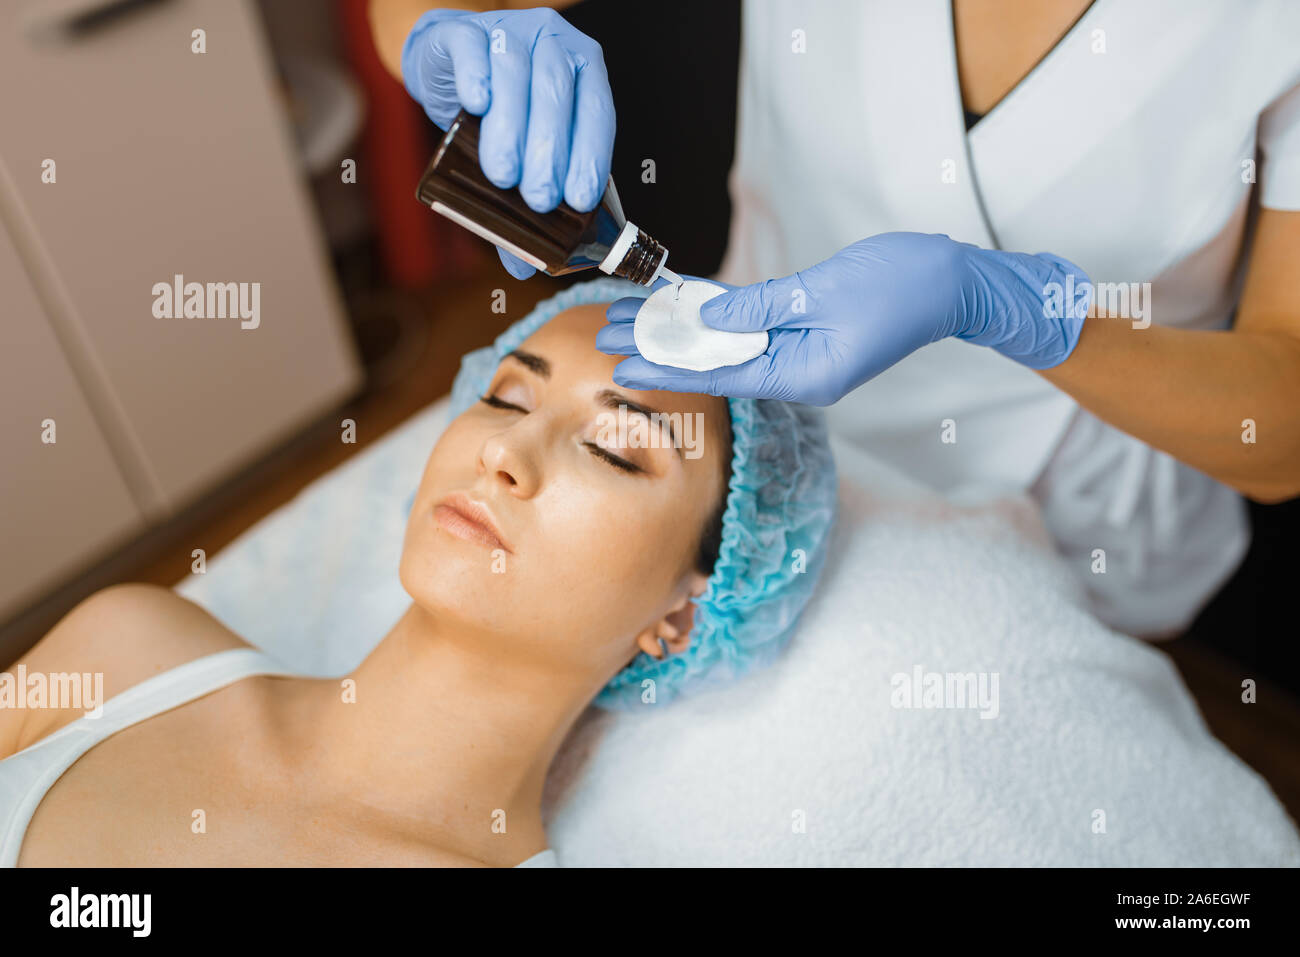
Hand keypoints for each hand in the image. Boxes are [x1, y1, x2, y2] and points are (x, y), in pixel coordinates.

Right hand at [401, 7, 615, 278]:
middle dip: (549, 152)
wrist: (448, 62)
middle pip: (556, 95)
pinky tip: (477, 106)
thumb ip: (524, 204)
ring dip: (512, 129)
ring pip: (517, 75)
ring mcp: (509, 31)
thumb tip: (525, 269)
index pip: (597, 112)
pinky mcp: (464, 30)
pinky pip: (474, 50)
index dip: (590, 156)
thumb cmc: (495, 111)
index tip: (578, 200)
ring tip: (503, 176)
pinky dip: (477, 78)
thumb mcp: (519, 154)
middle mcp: (552, 44)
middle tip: (538, 198)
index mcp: (582, 72)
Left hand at [597, 233, 1091, 404]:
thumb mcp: (824, 294)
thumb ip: (761, 309)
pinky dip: (716, 316)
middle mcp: (795, 369)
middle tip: (606, 336)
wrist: (951, 283)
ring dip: (680, 331)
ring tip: (630, 320)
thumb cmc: (901, 287)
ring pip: (727, 341)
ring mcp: (800, 350)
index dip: (666, 366)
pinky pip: (751, 323)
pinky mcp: (805, 326)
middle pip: (714, 360)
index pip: (719, 373)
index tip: (621, 362)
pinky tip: (680, 307)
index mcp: (802, 374)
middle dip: (660, 348)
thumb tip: (705, 320)